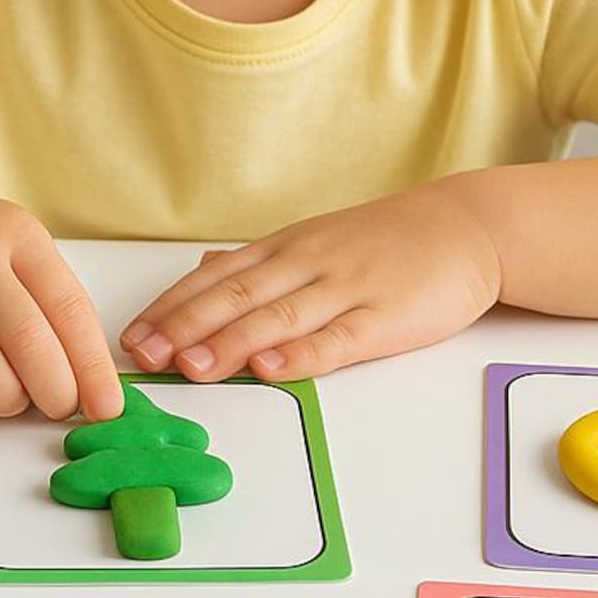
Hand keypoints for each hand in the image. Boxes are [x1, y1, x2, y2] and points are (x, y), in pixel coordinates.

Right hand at [0, 176, 124, 419]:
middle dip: (54, 390)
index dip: (91, 365)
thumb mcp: (12, 243)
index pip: (67, 307)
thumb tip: (89, 376)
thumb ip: (48, 300)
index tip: (106, 404)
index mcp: (14, 232)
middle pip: (25, 341)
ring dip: (5, 398)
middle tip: (60, 408)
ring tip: (13, 400)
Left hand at [117, 180, 502, 382]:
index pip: (214, 277)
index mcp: (285, 248)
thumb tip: (202, 267)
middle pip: (236, 295)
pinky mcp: (385, 317)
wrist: (466, 228)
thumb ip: (259, 261)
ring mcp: (346, 288)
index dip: (170, 307)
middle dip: (185, 326)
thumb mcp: (314, 240)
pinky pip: (339, 337)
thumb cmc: (386, 240)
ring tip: (191, 366)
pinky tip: (272, 369)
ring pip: (279, 316)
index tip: (131, 337)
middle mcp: (307, 263)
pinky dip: (303, 354)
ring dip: (231, 342)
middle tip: (143, 355)